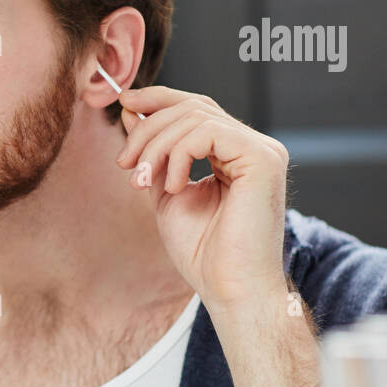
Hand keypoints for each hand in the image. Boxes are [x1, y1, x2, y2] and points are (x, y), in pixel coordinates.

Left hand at [114, 86, 289, 310]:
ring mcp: (262, 150)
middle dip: (148, 129)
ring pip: (196, 116)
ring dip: (156, 146)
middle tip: (126, 165)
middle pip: (192, 107)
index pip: (197, 107)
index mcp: (235, 153)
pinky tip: (174, 186)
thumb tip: (132, 110)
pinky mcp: (263, 159)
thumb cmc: (202, 251)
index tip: (123, 102)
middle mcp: (253, 146)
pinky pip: (208, 133)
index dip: (159, 99)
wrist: (228, 288)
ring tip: (143, 181)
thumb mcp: (165, 190)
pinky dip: (179, 155)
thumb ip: (154, 152)